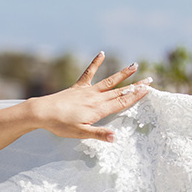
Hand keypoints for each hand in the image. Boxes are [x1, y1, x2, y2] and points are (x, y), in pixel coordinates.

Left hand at [28, 52, 151, 141]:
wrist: (42, 112)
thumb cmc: (60, 125)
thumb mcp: (80, 133)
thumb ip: (99, 134)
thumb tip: (116, 138)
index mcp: (98, 109)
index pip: (122, 102)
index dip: (136, 96)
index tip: (148, 89)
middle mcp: (95, 98)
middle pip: (120, 91)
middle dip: (136, 86)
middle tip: (150, 79)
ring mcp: (87, 91)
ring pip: (109, 81)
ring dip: (122, 74)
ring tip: (134, 65)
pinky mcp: (78, 87)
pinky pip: (88, 73)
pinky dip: (95, 63)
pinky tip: (101, 53)